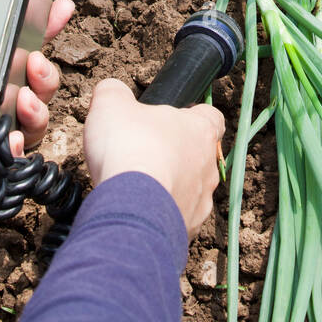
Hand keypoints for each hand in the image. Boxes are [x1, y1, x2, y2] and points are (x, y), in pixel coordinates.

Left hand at [0, 0, 73, 211]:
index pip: (12, 45)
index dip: (40, 27)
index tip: (58, 7)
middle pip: (33, 84)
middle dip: (49, 70)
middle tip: (40, 61)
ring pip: (30, 119)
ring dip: (40, 105)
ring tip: (27, 98)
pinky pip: (6, 161)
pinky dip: (18, 149)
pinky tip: (14, 137)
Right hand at [83, 79, 224, 238]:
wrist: (132, 208)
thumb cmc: (129, 149)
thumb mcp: (111, 104)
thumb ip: (113, 92)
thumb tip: (111, 91)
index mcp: (199, 130)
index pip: (211, 116)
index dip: (193, 116)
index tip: (176, 118)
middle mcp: (208, 166)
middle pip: (199, 156)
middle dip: (175, 156)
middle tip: (145, 155)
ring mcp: (201, 201)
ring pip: (190, 190)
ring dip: (169, 187)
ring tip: (138, 187)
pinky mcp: (188, 230)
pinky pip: (177, 220)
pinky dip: (160, 216)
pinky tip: (137, 212)